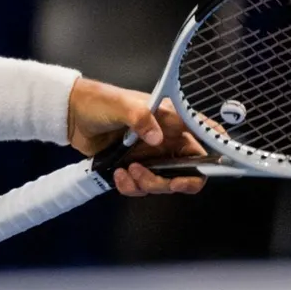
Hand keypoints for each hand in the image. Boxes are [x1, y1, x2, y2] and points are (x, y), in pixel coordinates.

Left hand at [66, 78, 207, 195]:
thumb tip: (157, 138)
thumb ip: (140, 117)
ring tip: (128, 172)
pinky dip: (132, 188)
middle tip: (157, 180)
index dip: (217, 153)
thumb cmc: (100, 101)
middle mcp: (167, 140)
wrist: (73, 115)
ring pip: (165, 182)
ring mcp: (152, 156)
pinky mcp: (135, 168)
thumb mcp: (121, 104)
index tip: (206, 168)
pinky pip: (142, 187)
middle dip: (177, 181)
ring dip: (149, 185)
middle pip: (190, 169)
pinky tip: (118, 175)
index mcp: (172, 120)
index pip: (206, 135)